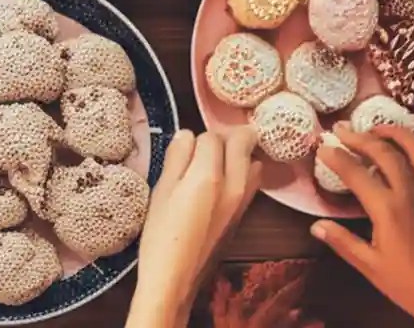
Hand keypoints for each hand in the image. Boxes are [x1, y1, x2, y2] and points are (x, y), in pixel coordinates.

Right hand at [127, 127, 263, 327]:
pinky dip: (241, 173)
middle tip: (205, 148)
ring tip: (213, 167)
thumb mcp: (161, 191)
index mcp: (210, 175)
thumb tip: (187, 134)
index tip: (185, 151)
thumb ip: (177, 158)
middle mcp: (235, 183)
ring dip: (238, 155)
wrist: (176, 280)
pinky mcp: (245, 213)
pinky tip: (218, 186)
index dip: (196, 138)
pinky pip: (251, 180)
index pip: (212, 136)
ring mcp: (244, 199)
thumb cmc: (161, 235)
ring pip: (252, 159)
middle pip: (244, 139)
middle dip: (226, 137)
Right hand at [311, 125, 413, 327]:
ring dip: (393, 132)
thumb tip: (315, 225)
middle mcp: (412, 190)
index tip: (322, 147)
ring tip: (375, 128)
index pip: (355, 173)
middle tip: (342, 129)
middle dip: (360, 136)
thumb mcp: (372, 267)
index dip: (336, 157)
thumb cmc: (412, 285)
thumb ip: (343, 242)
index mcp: (388, 209)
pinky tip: (412, 144)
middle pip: (384, 150)